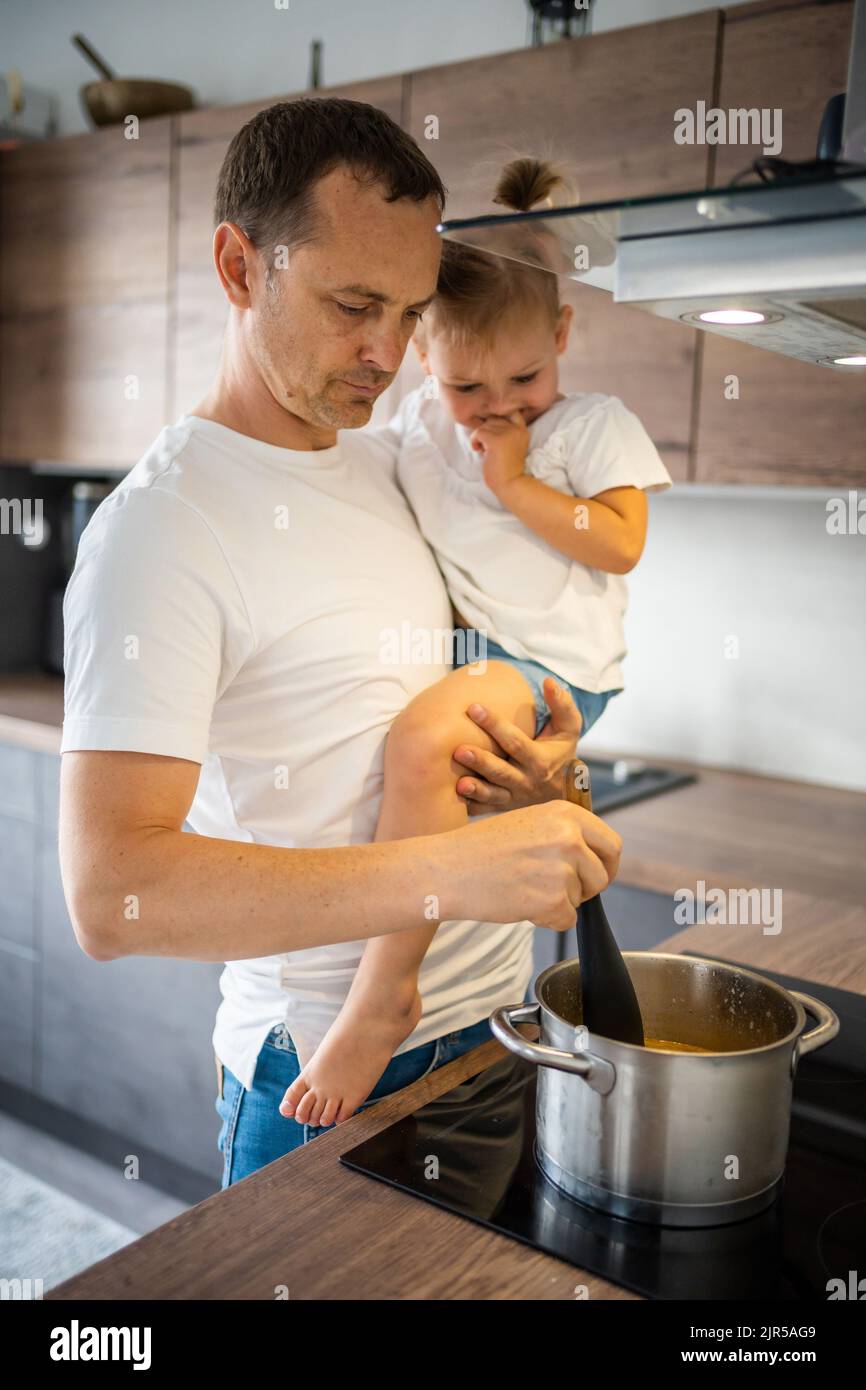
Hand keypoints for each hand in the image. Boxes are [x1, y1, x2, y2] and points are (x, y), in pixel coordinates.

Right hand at [438, 800, 620, 930]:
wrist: (447, 869)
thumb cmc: (480, 849)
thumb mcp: (528, 824)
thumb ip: (562, 834)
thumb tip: (591, 856)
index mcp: (565, 814)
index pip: (611, 844)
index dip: (606, 864)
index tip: (598, 875)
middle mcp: (569, 837)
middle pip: (603, 875)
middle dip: (589, 888)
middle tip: (563, 892)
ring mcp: (563, 869)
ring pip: (581, 899)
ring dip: (559, 902)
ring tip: (523, 888)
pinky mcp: (552, 900)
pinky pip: (565, 920)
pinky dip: (546, 919)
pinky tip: (520, 903)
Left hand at [453, 676, 581, 811]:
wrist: (563, 790)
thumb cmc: (561, 752)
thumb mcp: (569, 729)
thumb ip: (562, 704)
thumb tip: (549, 681)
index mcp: (540, 760)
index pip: (516, 741)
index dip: (495, 725)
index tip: (474, 707)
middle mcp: (526, 781)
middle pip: (501, 771)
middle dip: (481, 761)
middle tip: (459, 749)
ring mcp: (513, 798)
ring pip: (492, 795)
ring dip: (475, 789)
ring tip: (457, 782)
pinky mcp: (502, 808)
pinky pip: (485, 810)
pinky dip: (470, 806)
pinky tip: (453, 800)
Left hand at [469, 412, 529, 498]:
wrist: (509, 484)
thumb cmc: (505, 468)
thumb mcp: (509, 445)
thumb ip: (502, 431)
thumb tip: (484, 420)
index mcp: (522, 430)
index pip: (510, 412)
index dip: (498, 419)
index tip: (493, 433)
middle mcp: (517, 429)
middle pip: (493, 418)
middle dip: (486, 431)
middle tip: (486, 447)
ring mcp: (507, 433)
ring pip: (484, 425)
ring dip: (479, 437)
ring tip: (483, 450)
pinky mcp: (496, 440)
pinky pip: (478, 432)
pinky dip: (474, 441)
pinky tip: (478, 450)